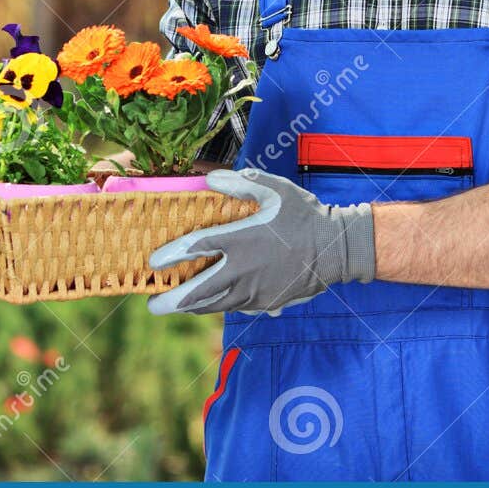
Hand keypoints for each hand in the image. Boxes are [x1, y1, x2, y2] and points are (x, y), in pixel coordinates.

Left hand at [146, 167, 375, 315]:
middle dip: (172, 302)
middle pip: (199, 292)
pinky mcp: (266, 303)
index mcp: (242, 240)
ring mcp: (255, 291)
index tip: (153, 261)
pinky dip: (216, 307)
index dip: (171, 255)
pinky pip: (235, 307)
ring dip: (192, 308)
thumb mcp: (275, 189)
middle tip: (153, 306)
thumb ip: (241, 183)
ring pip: (215, 306)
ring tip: (176, 307)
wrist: (336, 249)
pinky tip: (208, 304)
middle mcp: (244, 271)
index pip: (196, 248)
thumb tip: (209, 179)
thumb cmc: (304, 215)